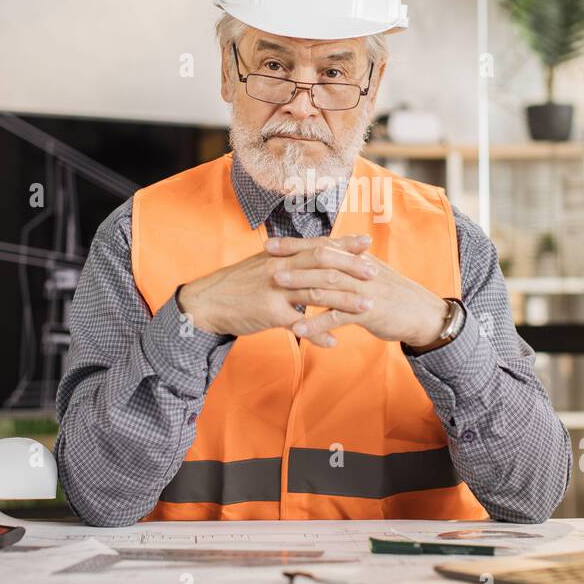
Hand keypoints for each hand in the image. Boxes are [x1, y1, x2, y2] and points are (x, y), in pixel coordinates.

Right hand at [177, 234, 376, 346]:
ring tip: (367, 308)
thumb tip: (312, 258)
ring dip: (345, 302)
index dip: (344, 243)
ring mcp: (275, 291)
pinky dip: (318, 334)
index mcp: (282, 255)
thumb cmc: (238, 284)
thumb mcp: (264, 265)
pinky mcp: (268, 313)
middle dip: (352, 268)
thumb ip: (289, 262)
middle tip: (375, 274)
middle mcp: (281, 268)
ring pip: (316, 293)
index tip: (367, 241)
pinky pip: (298, 325)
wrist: (208, 301)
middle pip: (323, 264)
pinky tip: (334, 342)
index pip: (318, 244)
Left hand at [266, 237, 448, 348]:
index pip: (322, 245)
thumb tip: (322, 259)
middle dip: (292, 258)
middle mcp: (359, 269)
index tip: (270, 244)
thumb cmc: (392, 295)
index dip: (295, 244)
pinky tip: (298, 329)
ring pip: (328, 283)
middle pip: (322, 259)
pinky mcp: (368, 312)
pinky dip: (317, 322)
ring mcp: (364, 290)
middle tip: (266, 260)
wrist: (422, 314)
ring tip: (276, 285)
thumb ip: (346, 266)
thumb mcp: (369, 274)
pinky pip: (338, 316)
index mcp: (357, 258)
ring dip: (300, 284)